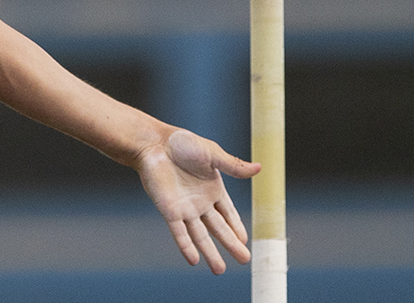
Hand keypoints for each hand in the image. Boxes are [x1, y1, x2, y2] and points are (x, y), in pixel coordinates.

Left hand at [135, 129, 258, 273]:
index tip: (245, 241)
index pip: (228, 213)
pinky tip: (194, 260)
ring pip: (200, 236)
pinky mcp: (169, 211)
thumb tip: (259, 168)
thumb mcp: (212, 154)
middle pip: (219, 228)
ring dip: (210, 253)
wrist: (154, 144)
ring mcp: (185, 209)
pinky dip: (186, 247)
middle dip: (231, 244)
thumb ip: (233, 166)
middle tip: (244, 260)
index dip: (237, 227)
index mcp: (213, 189)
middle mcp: (200, 202)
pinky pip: (179, 233)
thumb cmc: (182, 144)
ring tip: (220, 270)